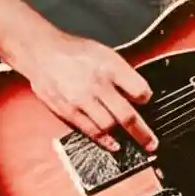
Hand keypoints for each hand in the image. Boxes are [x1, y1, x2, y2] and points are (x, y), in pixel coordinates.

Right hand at [14, 35, 157, 152]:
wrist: (42, 52)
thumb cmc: (73, 51)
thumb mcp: (104, 52)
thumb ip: (121, 72)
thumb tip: (136, 91)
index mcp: (110, 66)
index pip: (138, 89)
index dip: (146, 98)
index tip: (146, 101)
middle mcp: (98, 84)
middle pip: (127, 114)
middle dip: (142, 132)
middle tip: (152, 143)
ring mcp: (82, 99)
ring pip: (109, 125)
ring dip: (124, 137)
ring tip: (135, 143)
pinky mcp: (68, 110)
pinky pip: (90, 130)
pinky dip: (104, 140)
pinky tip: (113, 145)